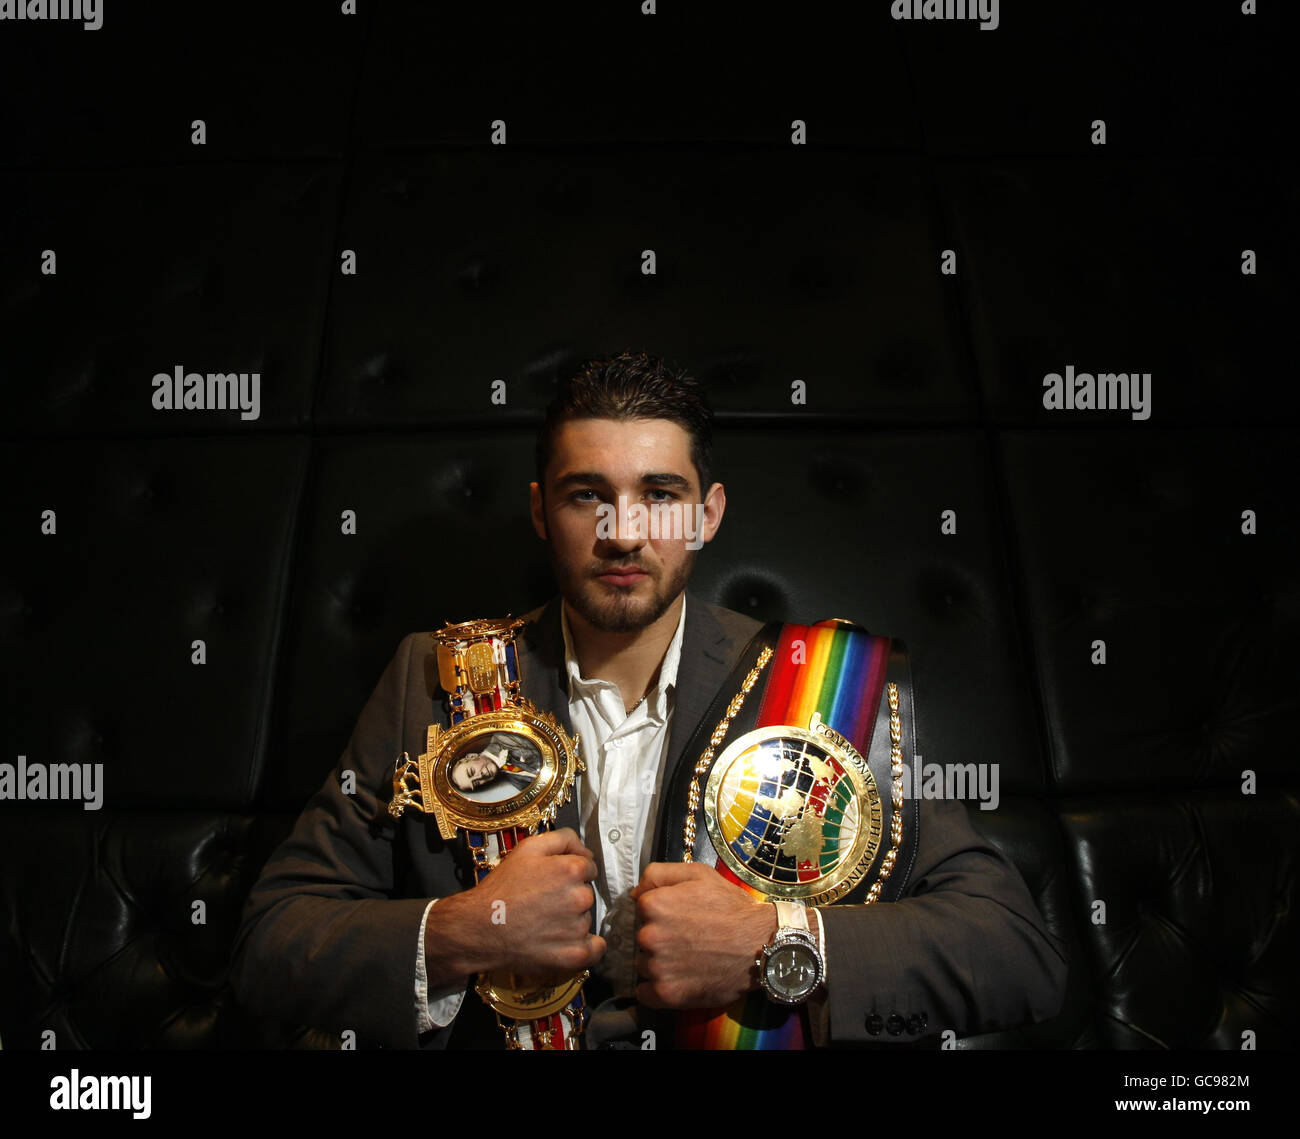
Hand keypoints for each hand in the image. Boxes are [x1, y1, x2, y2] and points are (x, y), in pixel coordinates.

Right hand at [424, 828, 604, 984]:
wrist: (480, 927)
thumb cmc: (501, 889)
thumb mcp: (528, 848)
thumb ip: (562, 839)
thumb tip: (585, 850)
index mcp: (571, 869)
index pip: (588, 868)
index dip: (572, 872)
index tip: (556, 881)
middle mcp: (579, 898)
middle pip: (587, 894)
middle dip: (571, 896)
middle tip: (545, 902)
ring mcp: (577, 928)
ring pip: (586, 920)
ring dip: (573, 921)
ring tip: (543, 923)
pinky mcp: (574, 955)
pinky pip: (595, 950)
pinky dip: (587, 947)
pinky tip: (568, 942)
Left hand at [630, 862, 777, 1008]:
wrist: (759, 943)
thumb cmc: (731, 908)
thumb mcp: (698, 874)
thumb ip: (658, 875)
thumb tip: (635, 894)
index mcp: (653, 905)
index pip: (642, 910)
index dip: (662, 913)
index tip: (680, 918)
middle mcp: (649, 936)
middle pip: (642, 939)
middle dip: (660, 938)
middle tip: (687, 939)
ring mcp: (657, 967)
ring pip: (644, 965)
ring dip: (659, 964)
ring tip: (688, 959)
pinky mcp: (666, 993)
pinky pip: (645, 993)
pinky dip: (658, 988)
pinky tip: (680, 979)